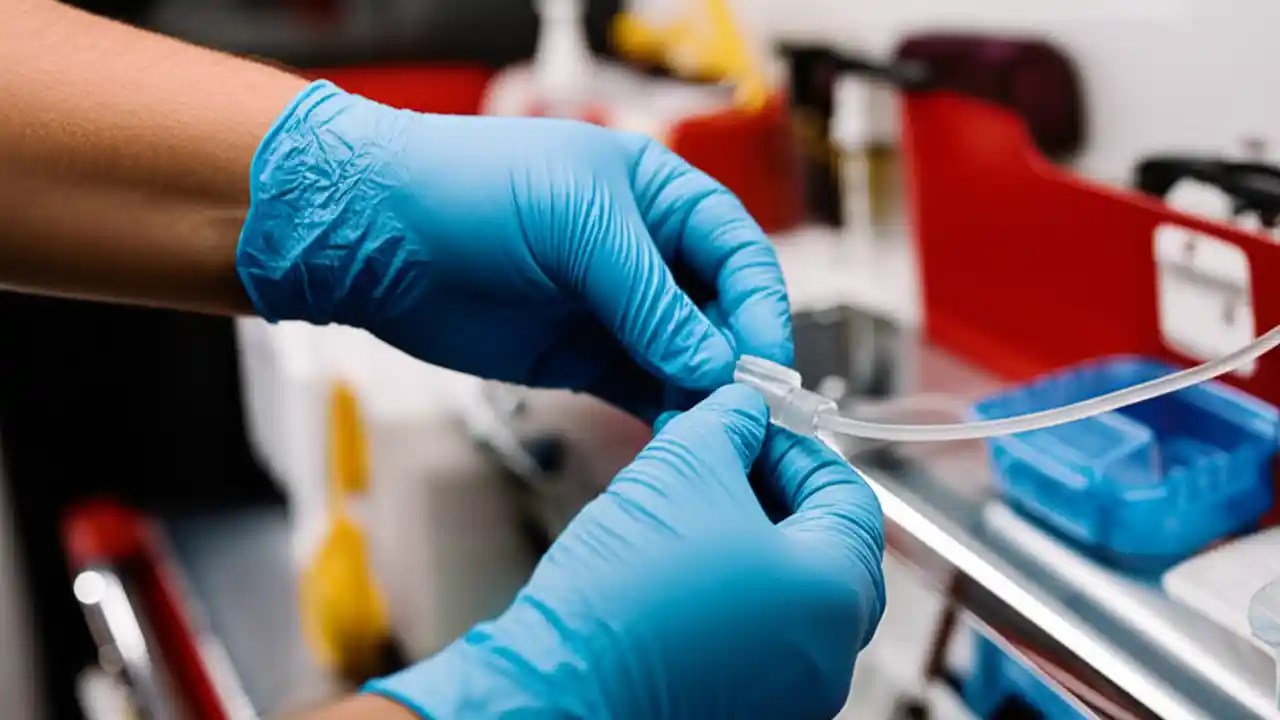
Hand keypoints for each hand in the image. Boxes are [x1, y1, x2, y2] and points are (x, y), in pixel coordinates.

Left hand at [236, 81, 791, 417]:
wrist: (374, 234)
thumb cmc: (472, 192)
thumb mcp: (575, 226)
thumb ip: (649, 298)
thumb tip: (713, 363)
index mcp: (656, 195)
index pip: (736, 251)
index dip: (759, 303)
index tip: (764, 358)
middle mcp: (643, 253)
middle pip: (719, 311)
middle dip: (735, 358)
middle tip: (744, 409)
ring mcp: (612, 309)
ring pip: (684, 357)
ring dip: (703, 394)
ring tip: (714, 432)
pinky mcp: (579, 358)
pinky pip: (640, 388)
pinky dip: (662, 412)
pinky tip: (676, 436)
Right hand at [366, 385, 885, 719]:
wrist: (560, 687)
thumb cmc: (626, 593)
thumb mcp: (683, 468)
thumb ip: (729, 424)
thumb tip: (742, 411)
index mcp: (838, 592)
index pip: (849, 496)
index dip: (795, 447)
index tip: (752, 425)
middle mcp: (828, 653)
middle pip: (820, 544)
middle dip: (767, 488)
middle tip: (719, 456)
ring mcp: (790, 690)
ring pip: (785, 591)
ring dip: (743, 532)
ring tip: (684, 496)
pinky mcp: (742, 707)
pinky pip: (753, 632)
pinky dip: (727, 585)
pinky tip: (674, 553)